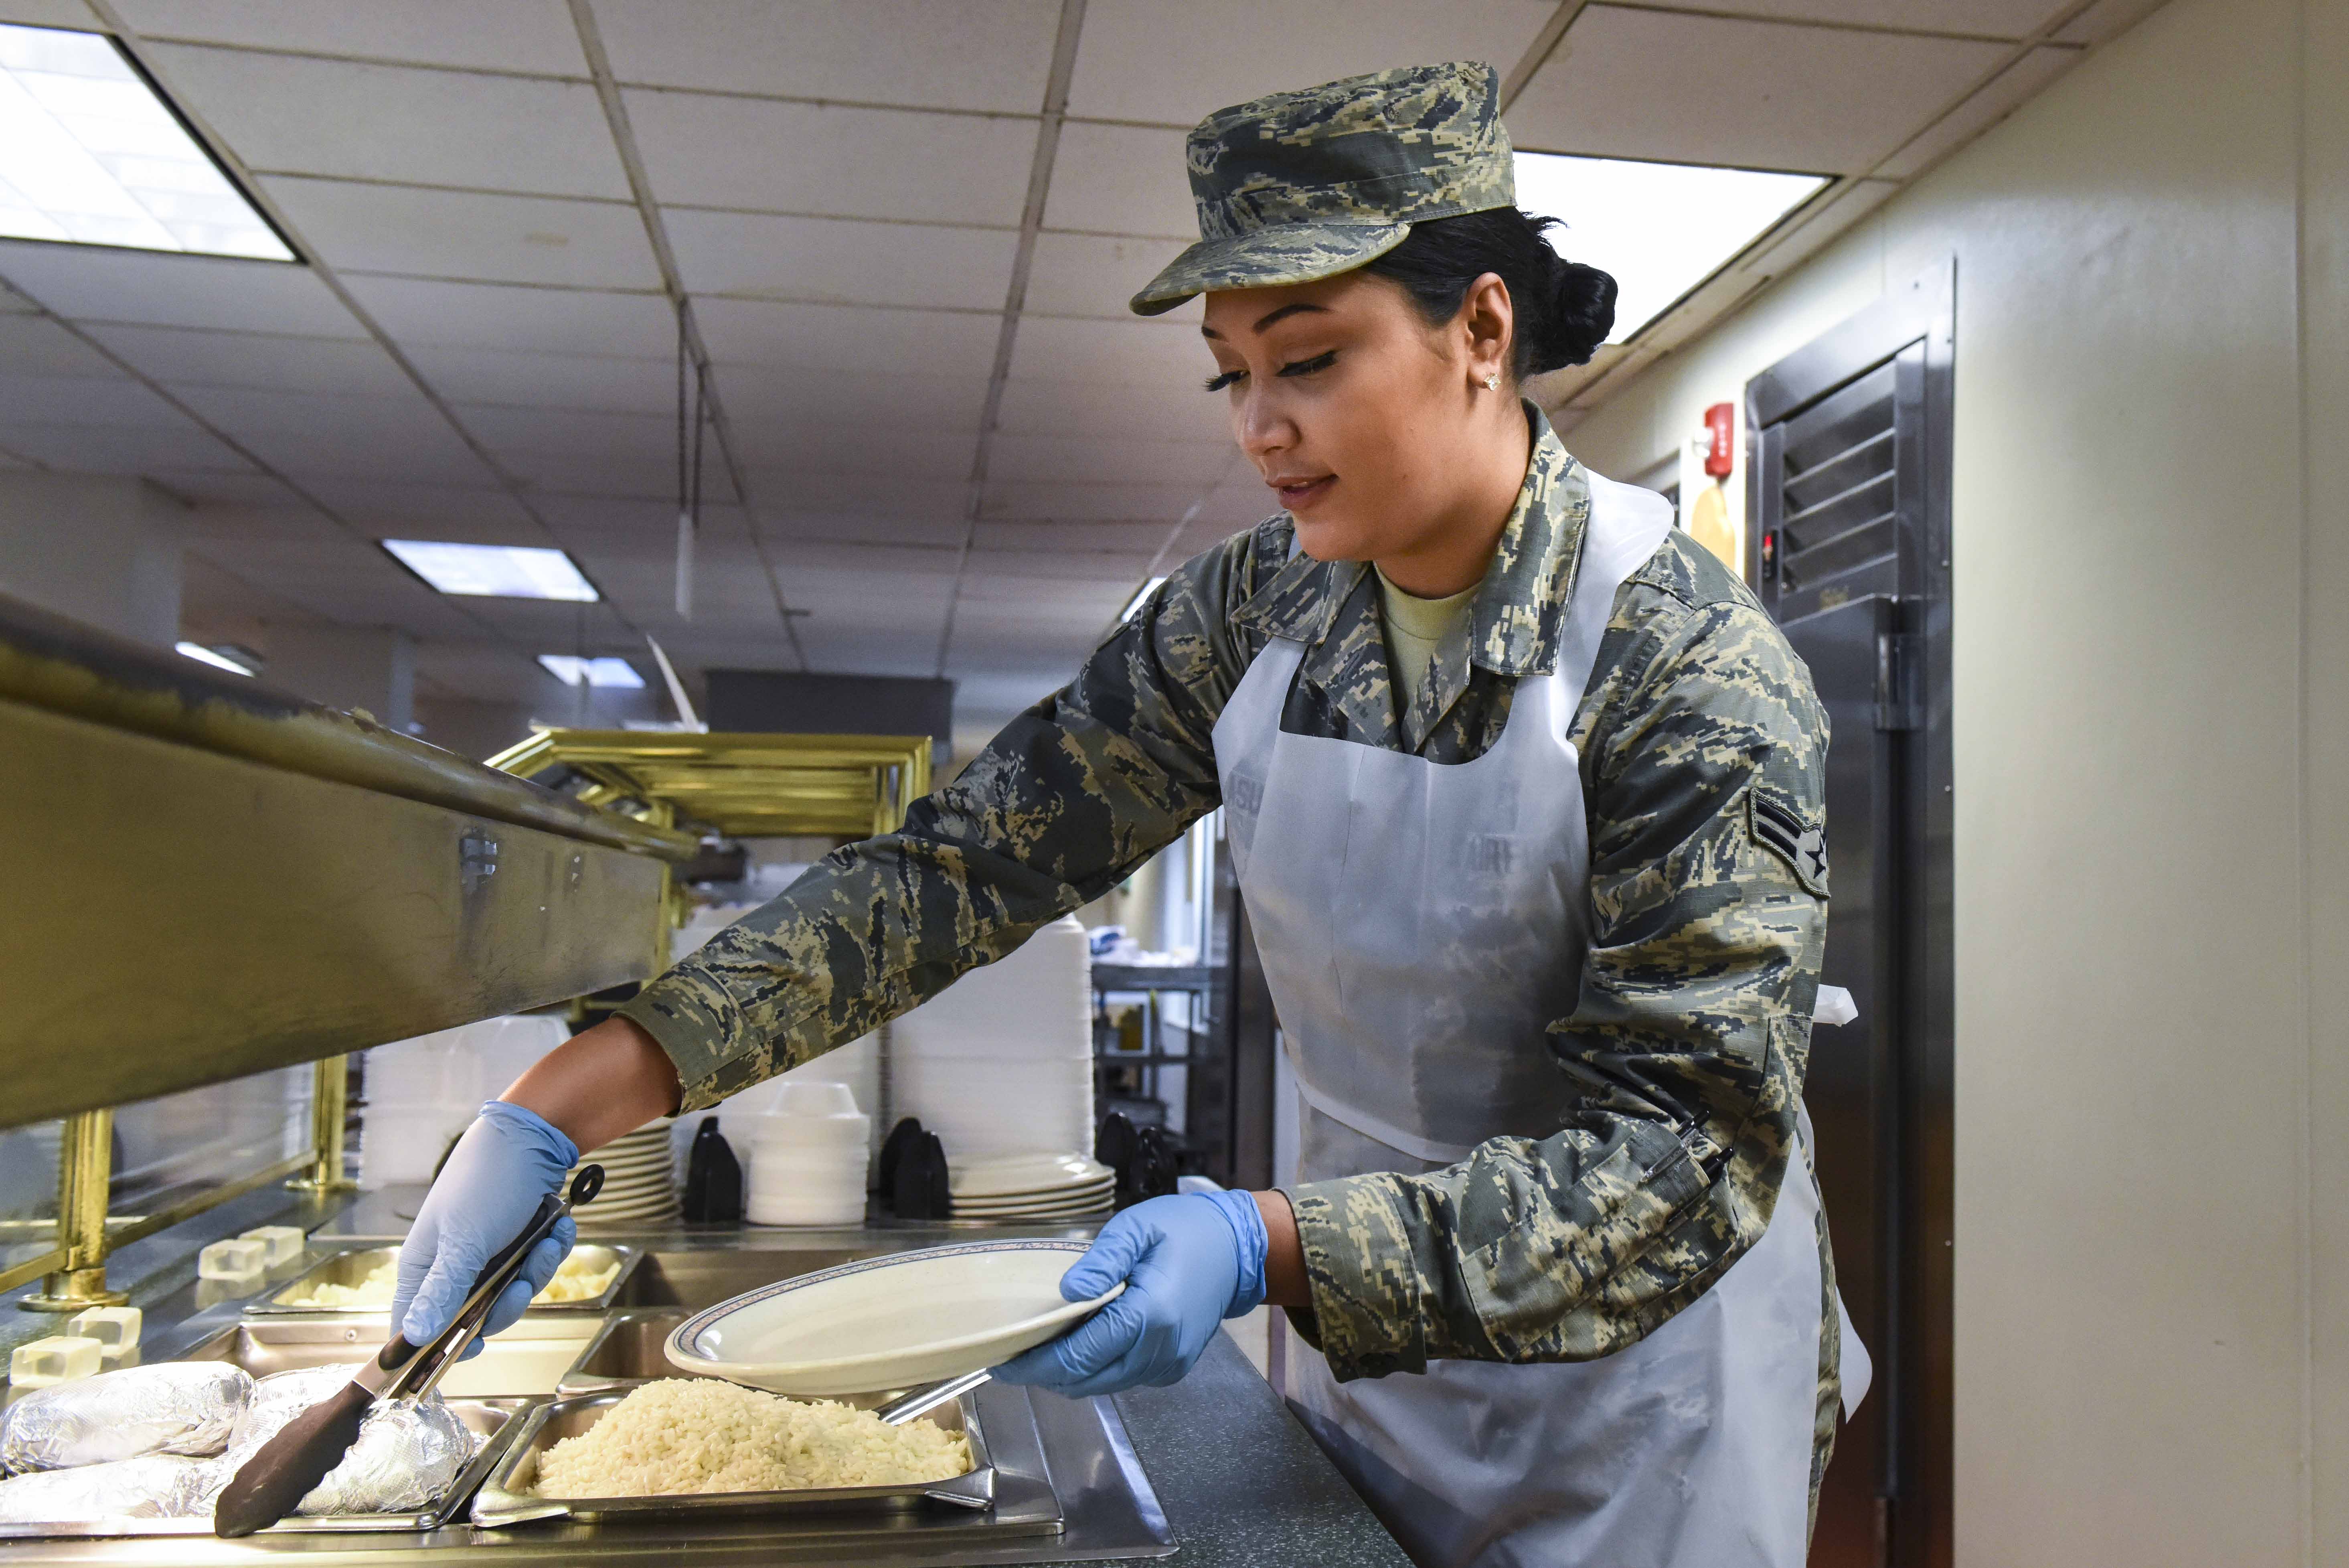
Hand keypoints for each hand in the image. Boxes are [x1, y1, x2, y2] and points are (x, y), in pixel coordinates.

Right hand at [389, 1101, 578, 1355]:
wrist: (533, 1136)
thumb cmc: (487, 1182)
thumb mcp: (464, 1240)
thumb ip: (442, 1291)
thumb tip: (412, 1337)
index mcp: (423, 1268)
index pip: (416, 1325)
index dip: (439, 1346)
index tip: (473, 1347)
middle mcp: (452, 1266)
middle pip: (476, 1318)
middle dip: (508, 1302)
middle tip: (522, 1281)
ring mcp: (487, 1255)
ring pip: (513, 1292)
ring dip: (537, 1269)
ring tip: (548, 1239)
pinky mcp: (518, 1243)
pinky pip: (536, 1266)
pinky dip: (551, 1249)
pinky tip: (558, 1227)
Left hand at [992, 1190, 1266, 1395]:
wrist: (1236, 1250)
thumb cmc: (1184, 1231)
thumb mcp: (1137, 1228)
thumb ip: (1102, 1261)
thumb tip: (1066, 1292)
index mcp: (1151, 1315)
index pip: (1080, 1355)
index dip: (1037, 1364)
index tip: (1003, 1363)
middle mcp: (1161, 1350)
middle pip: (1086, 1380)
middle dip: (1045, 1374)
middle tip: (1012, 1359)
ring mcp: (1169, 1364)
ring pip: (1102, 1385)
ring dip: (1068, 1374)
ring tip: (1039, 1352)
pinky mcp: (1172, 1368)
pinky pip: (1122, 1378)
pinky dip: (1095, 1369)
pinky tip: (1079, 1345)